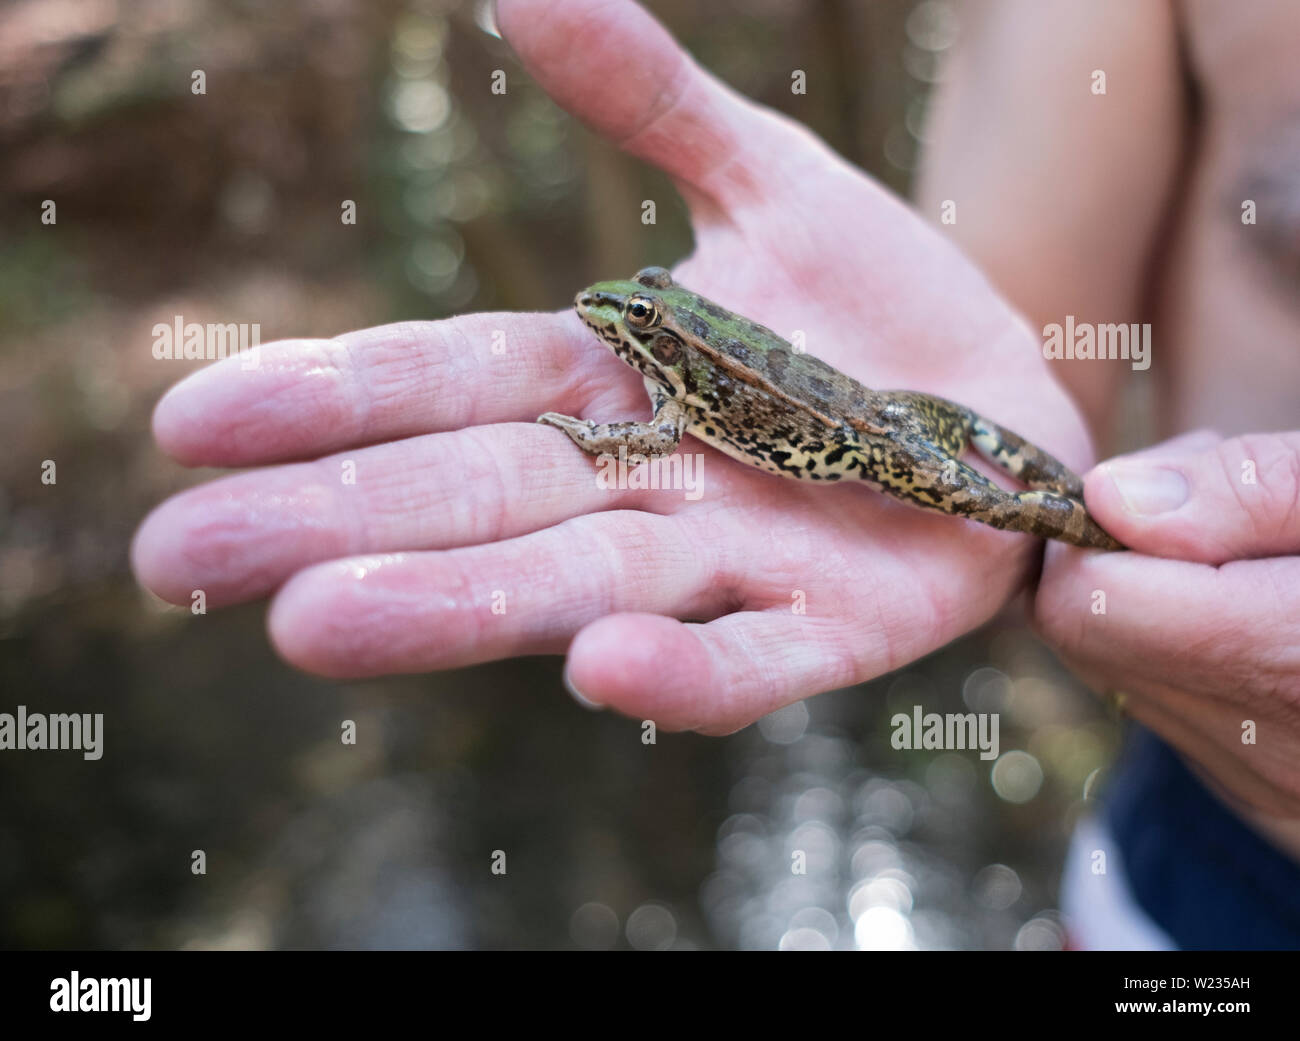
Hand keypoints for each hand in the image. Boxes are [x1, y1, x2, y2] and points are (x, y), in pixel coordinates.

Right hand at [132, 0, 1100, 732]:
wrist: (1013, 412)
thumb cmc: (876, 312)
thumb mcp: (767, 182)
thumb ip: (650, 100)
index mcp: (614, 383)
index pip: (450, 387)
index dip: (328, 402)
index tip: (190, 424)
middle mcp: (648, 481)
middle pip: (476, 500)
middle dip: (332, 526)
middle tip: (179, 559)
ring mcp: (741, 564)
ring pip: (580, 583)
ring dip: (456, 607)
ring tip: (316, 627)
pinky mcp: (842, 627)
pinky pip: (756, 659)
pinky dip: (684, 670)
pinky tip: (601, 666)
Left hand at [1035, 430, 1299, 817]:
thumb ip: (1243, 490)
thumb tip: (1106, 500)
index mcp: (1289, 659)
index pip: (1084, 601)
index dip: (1095, 528)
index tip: (1158, 492)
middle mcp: (1267, 744)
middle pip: (1080, 634)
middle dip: (1116, 556)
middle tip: (1210, 512)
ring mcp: (1258, 781)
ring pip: (1113, 670)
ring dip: (1148, 600)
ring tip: (1242, 559)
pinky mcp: (1256, 790)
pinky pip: (1162, 705)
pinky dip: (1181, 648)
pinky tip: (1251, 612)